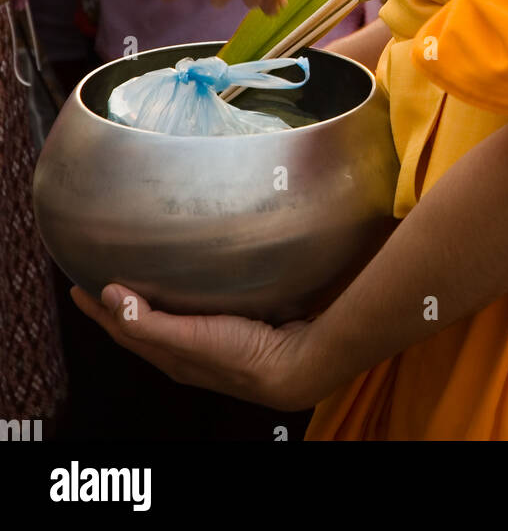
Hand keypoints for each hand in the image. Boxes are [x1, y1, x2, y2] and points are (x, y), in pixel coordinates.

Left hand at [71, 284, 321, 410]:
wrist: (293, 365)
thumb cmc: (241, 355)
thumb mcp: (190, 339)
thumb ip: (149, 321)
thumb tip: (109, 296)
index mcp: (167, 355)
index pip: (122, 330)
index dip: (98, 310)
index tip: (77, 287)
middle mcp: (181, 351)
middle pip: (138, 327)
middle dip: (115, 307)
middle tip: (99, 280)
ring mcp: (205, 341)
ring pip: (164, 320)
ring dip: (146, 303)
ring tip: (138, 278)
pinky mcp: (228, 327)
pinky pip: (191, 312)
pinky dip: (178, 299)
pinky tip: (189, 283)